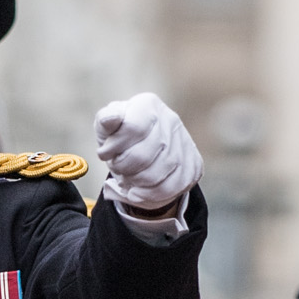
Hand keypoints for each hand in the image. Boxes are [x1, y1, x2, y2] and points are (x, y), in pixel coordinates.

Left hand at [94, 94, 202, 220]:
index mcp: (148, 105)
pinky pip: (172, 187)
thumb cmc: (120, 136)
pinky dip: (150, 194)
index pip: (133, 128)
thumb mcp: (106, 126)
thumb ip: (105, 120)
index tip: (105, 153)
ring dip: (135, 181)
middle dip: (123, 167)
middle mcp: (170, 120)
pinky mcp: (193, 163)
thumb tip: (112, 118)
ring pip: (158, 173)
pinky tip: (138, 191)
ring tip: (127, 177)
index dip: (114, 147)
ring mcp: (184, 142)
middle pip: (144, 155)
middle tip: (117, 167)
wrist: (144, 148)